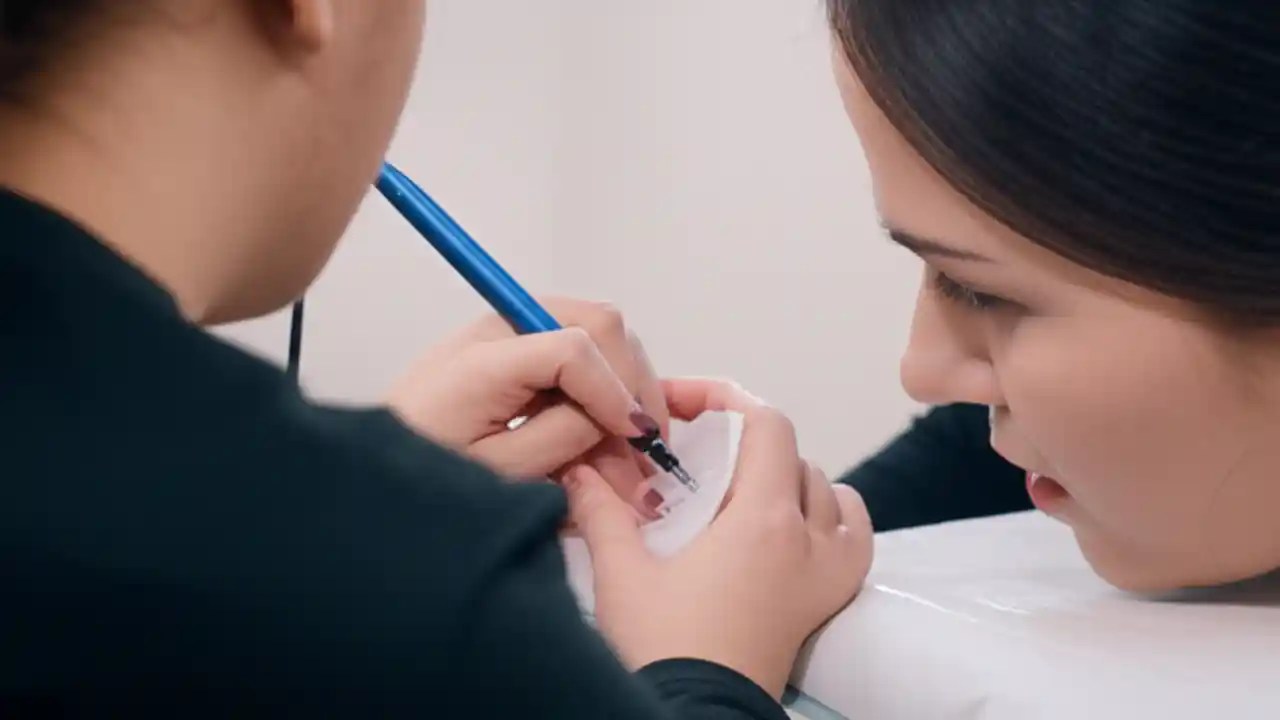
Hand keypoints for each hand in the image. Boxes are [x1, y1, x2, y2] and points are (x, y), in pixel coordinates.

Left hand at [387, 299, 668, 506]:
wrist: (376, 473)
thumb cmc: (427, 477)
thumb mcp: (498, 472)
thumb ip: (562, 437)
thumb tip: (616, 418)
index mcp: (484, 358)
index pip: (575, 348)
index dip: (617, 392)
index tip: (638, 440)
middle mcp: (501, 327)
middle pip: (599, 325)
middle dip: (633, 383)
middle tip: (649, 444)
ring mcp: (511, 331)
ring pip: (598, 333)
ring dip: (624, 386)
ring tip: (630, 448)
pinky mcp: (517, 347)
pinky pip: (579, 348)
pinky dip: (607, 382)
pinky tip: (618, 426)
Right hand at [565, 382, 873, 697]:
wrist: (696, 718)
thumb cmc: (664, 652)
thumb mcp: (620, 573)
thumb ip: (599, 510)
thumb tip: (577, 469)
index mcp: (762, 521)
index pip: (766, 423)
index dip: (725, 397)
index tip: (683, 404)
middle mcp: (806, 539)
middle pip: (791, 452)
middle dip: (741, 439)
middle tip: (690, 454)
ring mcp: (825, 572)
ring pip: (824, 488)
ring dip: (782, 474)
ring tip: (733, 488)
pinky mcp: (827, 601)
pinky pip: (853, 534)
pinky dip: (831, 513)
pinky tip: (794, 522)